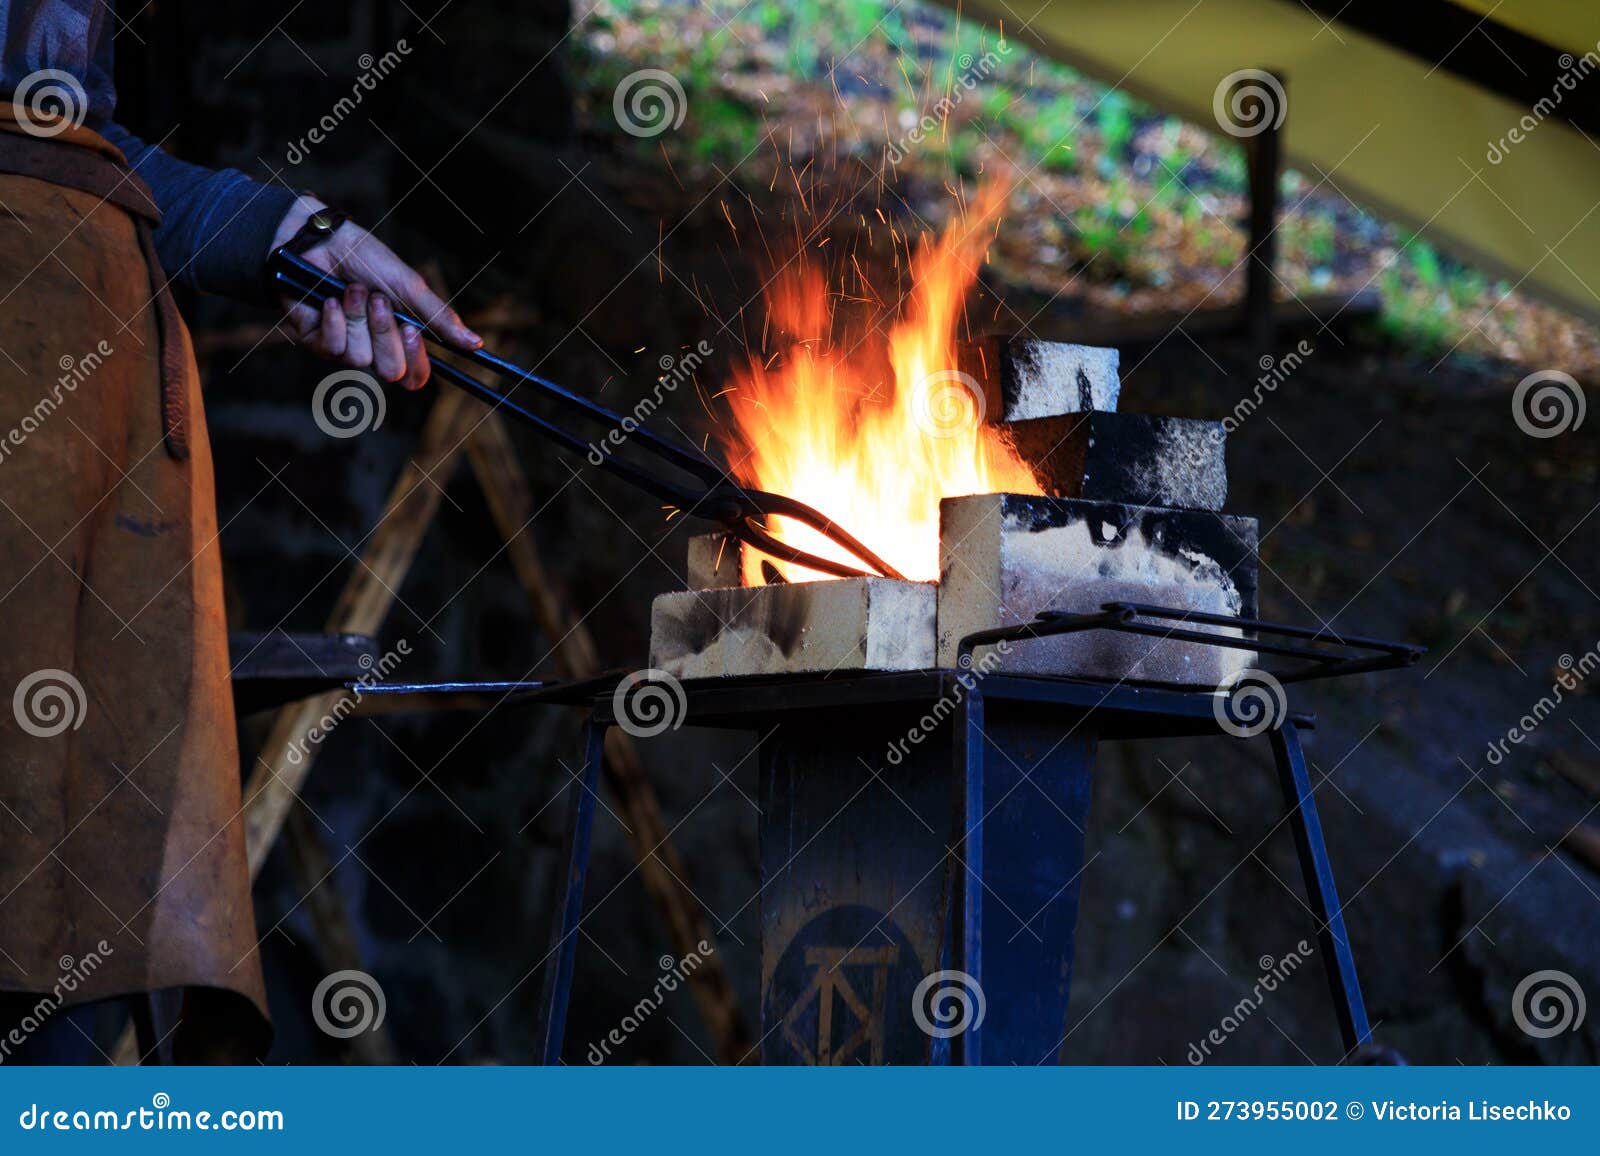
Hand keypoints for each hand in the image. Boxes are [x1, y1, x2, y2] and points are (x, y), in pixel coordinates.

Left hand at [273, 196, 481, 390]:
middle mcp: (373, 349)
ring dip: (357, 318)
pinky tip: (328, 300)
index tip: (412, 329)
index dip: (417, 361)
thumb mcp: (408, 286)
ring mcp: (344, 349)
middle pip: (390, 372)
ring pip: (360, 359)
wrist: (321, 240)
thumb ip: (439, 317)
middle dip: (384, 332)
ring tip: (350, 290)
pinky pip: (333, 349)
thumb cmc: (365, 260)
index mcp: (399, 339)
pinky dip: (335, 320)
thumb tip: (476, 344)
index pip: (415, 375)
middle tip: (378, 299)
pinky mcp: (316, 343)